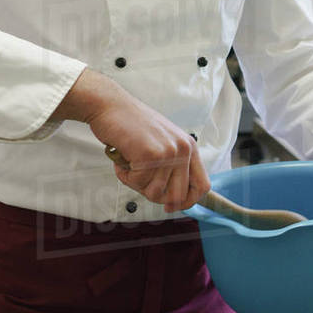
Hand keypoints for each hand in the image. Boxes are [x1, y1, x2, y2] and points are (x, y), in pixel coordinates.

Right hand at [52, 68, 209, 212]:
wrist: (110, 105)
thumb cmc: (131, 125)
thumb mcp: (162, 142)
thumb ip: (173, 165)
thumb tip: (174, 199)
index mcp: (189, 146)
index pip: (202, 185)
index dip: (188, 202)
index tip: (170, 206)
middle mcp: (183, 149)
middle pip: (177, 196)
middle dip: (154, 195)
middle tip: (139, 180)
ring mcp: (168, 152)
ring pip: (154, 192)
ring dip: (135, 183)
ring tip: (129, 163)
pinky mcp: (150, 155)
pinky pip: (138, 183)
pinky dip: (125, 175)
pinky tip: (122, 158)